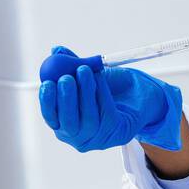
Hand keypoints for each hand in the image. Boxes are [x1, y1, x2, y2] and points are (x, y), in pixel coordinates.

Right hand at [38, 46, 183, 151]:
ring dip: (85, 92)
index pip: (51, 117)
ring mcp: (98, 139)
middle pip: (68, 122)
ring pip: (88, 118)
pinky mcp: (117, 135)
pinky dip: (102, 94)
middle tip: (66, 78)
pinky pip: (107, 114)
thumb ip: (71, 65)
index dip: (47, 102)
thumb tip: (56, 50)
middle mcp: (78, 137)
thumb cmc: (109, 88)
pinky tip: (100, 78)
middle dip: (66, 99)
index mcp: (65, 125)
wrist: (140, 96)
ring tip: (86, 70)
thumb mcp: (88, 76)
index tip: (47, 83)